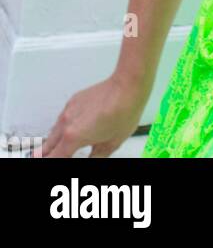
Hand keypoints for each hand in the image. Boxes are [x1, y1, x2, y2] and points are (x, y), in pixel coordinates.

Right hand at [34, 72, 148, 158]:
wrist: (127, 86)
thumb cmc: (123, 113)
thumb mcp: (111, 145)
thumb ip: (95, 157)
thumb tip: (90, 160)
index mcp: (73, 137)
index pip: (54, 157)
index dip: (52, 163)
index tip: (57, 164)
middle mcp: (66, 122)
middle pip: (47, 146)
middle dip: (48, 155)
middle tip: (54, 157)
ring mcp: (69, 110)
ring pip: (53, 131)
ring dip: (55, 142)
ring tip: (62, 149)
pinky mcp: (73, 100)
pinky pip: (62, 119)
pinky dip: (63, 128)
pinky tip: (73, 130)